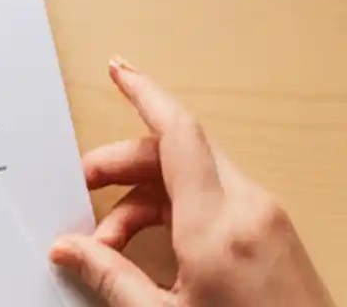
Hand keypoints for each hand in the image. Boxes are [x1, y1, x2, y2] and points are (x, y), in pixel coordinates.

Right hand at [50, 57, 334, 306]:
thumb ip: (111, 276)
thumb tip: (71, 250)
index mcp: (217, 225)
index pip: (177, 133)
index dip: (143, 92)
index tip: (119, 70)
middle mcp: (248, 209)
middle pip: (175, 153)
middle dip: (123, 165)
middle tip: (86, 186)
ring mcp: (267, 219)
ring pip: (194, 177)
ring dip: (146, 197)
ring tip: (114, 243)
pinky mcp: (274, 233)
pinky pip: (216, 198)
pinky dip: (176, 211)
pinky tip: (153, 247)